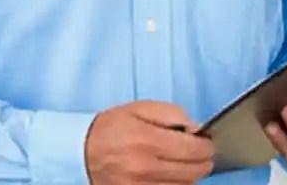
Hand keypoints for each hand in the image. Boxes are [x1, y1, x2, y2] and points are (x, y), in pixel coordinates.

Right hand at [86, 101, 215, 183]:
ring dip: (190, 174)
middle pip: (195, 171)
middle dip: (202, 160)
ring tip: (180, 162)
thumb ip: (170, 113)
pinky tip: (170, 175)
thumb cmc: (108, 129)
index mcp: (146, 140)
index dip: (206, 145)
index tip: (205, 142)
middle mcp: (144, 166)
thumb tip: (195, 129)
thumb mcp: (137, 108)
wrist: (79, 152)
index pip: (194, 149)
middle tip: (197, 152)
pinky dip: (176, 184)